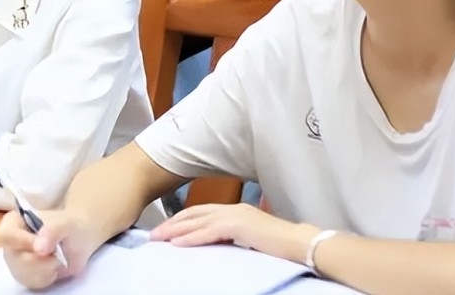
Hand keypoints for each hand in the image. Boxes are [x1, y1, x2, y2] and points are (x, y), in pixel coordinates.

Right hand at [0, 209, 99, 290]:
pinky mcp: (22, 275)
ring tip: (56, 258)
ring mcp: (14, 260)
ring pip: (23, 274)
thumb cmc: (70, 226)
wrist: (78, 240)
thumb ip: (53, 230)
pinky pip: (31, 283)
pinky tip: (53, 267)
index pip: (7, 235)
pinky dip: (47, 278)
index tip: (44, 248)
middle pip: (16, 259)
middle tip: (57, 253)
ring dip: (46, 270)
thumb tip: (39, 248)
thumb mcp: (66, 223)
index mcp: (14, 221)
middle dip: (41, 260)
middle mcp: (10, 242)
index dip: (24, 243)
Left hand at [150, 203, 319, 262]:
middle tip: (155, 234)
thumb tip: (218, 244)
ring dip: (176, 230)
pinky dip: (191, 237)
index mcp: (236, 211)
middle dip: (173, 223)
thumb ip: (234, 237)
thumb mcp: (251, 238)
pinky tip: (177, 244)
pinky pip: (208, 232)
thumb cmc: (280, 245)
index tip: (167, 230)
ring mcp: (236, 215)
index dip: (182, 220)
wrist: (299, 243)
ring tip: (159, 238)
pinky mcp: (239, 226)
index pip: (202, 212)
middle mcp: (233, 208)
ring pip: (197, 221)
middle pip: (194, 214)